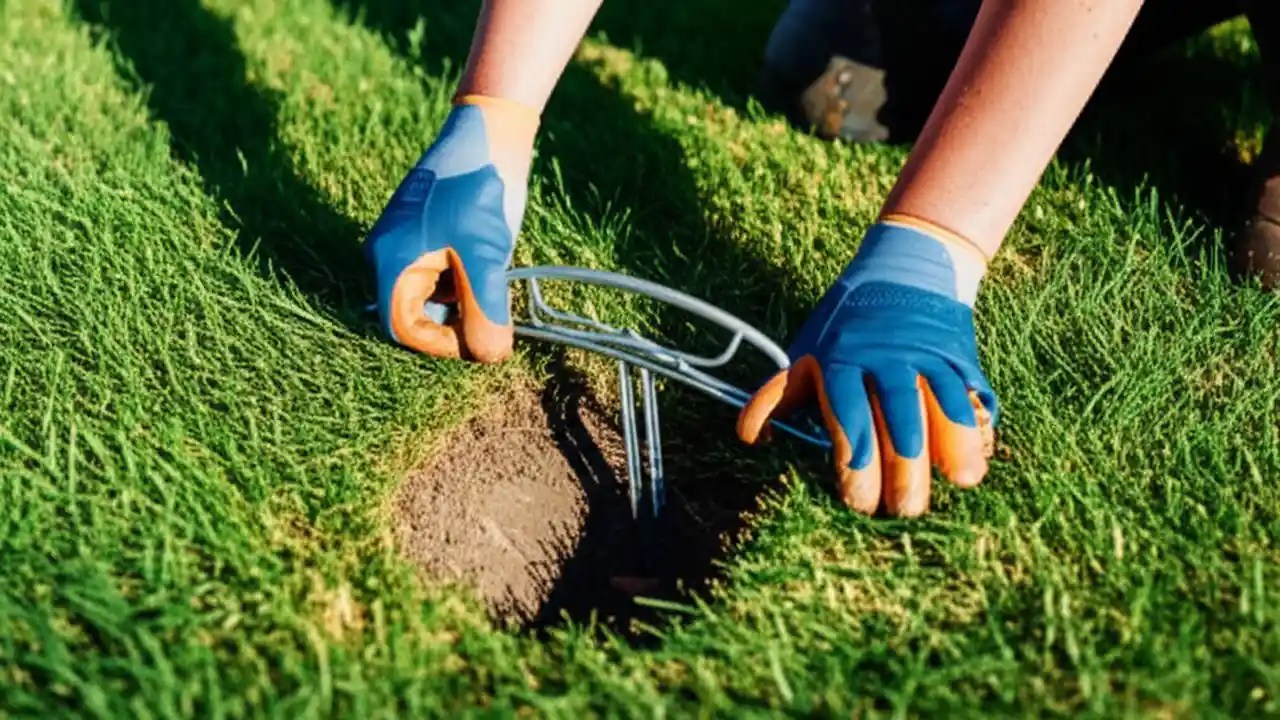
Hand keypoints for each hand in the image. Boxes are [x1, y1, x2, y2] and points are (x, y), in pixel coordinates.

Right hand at [365, 104, 524, 363]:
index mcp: (389, 261)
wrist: (489, 132)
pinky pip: (438, 274)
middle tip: (495, 310)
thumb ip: (485, 309)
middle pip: (416, 315)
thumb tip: (490, 356)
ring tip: (492, 273)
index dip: (442, 344)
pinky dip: (464, 278)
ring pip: (431, 296)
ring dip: (464, 299)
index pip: (403, 330)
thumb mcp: (486, 255)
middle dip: (457, 321)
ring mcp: (402, 243)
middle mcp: (386, 255)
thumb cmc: (480, 188)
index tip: (481, 337)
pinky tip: (487, 258)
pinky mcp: (421, 234)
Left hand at [738, 220, 996, 515]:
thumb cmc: (845, 328)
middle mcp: (887, 358)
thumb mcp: (806, 353)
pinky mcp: (961, 357)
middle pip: (897, 413)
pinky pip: (971, 391)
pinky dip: (979, 421)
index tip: (858, 501)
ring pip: (942, 400)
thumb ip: (778, 396)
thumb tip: (749, 436)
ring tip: (962, 481)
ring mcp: (927, 356)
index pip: (848, 413)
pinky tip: (981, 455)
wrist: (904, 270)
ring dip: (953, 442)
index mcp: (842, 361)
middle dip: (902, 464)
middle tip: (905, 510)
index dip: (854, 458)